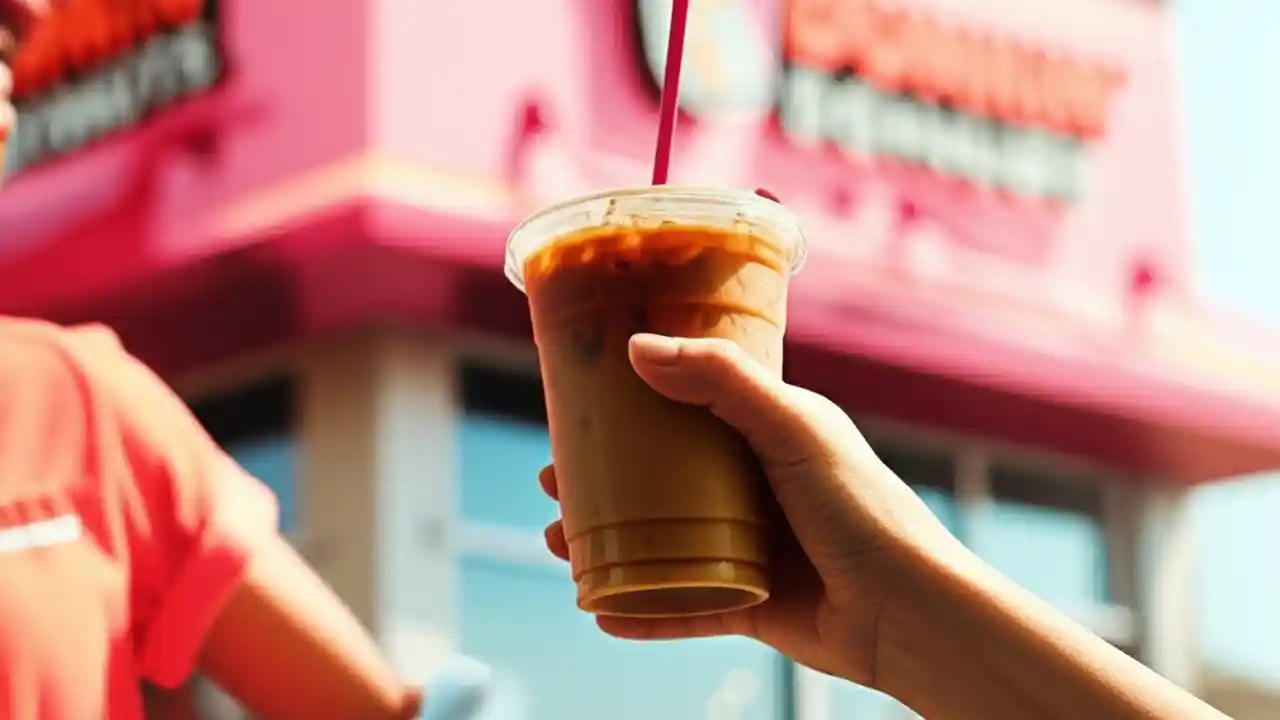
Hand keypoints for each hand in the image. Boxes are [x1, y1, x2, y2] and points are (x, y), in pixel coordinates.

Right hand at [539, 333, 960, 685]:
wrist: (909, 611)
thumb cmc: (864, 509)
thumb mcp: (793, 427)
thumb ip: (722, 381)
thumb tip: (638, 347)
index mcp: (770, 435)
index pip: (690, 408)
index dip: (636, 404)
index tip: (584, 405)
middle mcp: (758, 488)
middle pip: (663, 478)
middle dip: (605, 479)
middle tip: (555, 479)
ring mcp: (753, 549)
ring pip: (662, 543)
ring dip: (608, 544)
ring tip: (560, 542)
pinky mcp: (751, 605)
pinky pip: (683, 607)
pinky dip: (641, 609)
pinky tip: (600, 609)